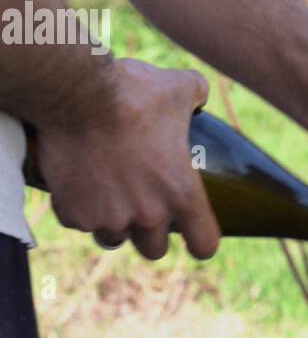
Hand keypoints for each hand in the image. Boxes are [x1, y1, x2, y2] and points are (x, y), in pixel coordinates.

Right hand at [36, 58, 220, 259]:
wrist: (75, 95)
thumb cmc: (133, 93)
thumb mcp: (178, 88)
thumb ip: (197, 93)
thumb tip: (199, 94)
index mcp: (183, 195)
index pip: (204, 244)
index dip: (201, 241)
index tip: (194, 235)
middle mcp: (149, 215)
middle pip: (154, 249)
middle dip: (151, 233)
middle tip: (144, 207)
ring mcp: (108, 218)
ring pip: (114, 237)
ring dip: (114, 222)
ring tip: (110, 194)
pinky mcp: (73, 213)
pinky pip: (79, 222)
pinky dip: (78, 207)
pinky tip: (79, 184)